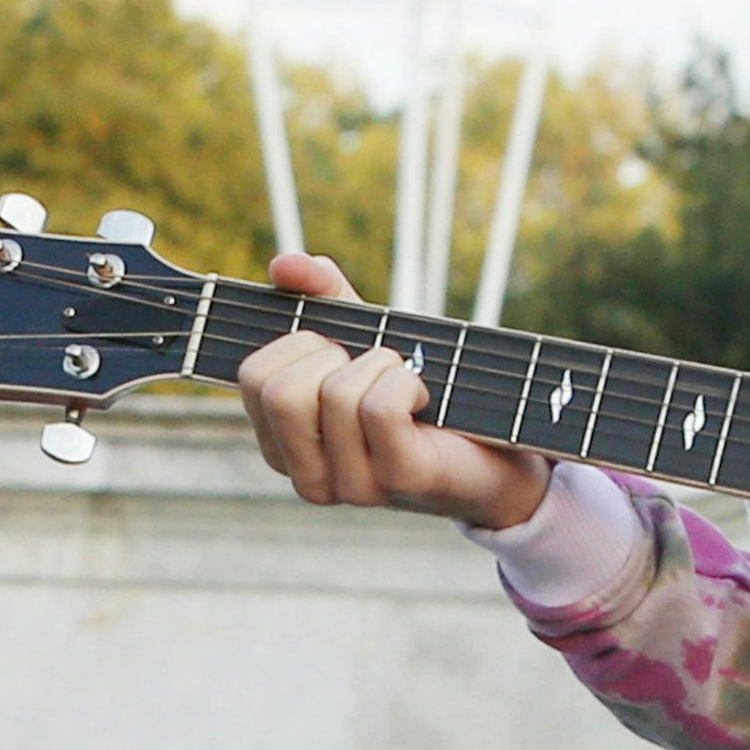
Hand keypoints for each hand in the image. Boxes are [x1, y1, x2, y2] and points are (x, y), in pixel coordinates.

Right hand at [235, 253, 551, 528]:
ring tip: (407, 378)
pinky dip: (408, 382)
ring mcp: (350, 486)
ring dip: (383, 364)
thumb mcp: (364, 337)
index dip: (297, 341)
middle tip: (373, 361)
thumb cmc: (420, 391)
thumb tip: (286, 263)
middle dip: (332, 354)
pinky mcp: (399, 480)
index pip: (251, 376)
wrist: (498, 450)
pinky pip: (380, 409)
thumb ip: (322, 296)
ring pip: (337, 395)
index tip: (337, 347)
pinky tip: (426, 397)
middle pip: (280, 391)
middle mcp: (306, 475)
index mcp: (282, 444)